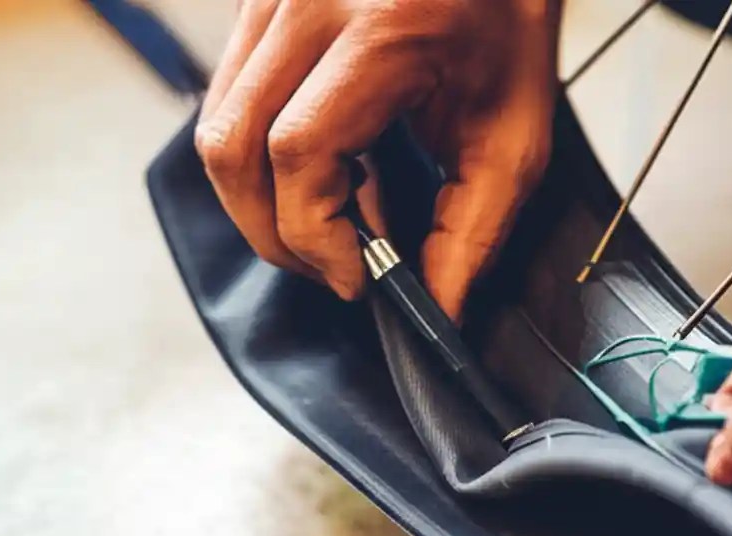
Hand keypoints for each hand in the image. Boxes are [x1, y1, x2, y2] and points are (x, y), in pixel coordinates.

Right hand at [195, 0, 559, 320]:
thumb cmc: (507, 27)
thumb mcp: (513, 137)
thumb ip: (472, 232)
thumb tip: (434, 308)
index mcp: (379, 30)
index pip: (298, 152)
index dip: (313, 235)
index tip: (356, 277)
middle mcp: (307, 1)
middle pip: (233, 147)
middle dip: (274, 232)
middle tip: (334, 265)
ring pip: (218, 126)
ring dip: (259, 198)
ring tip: (329, 221)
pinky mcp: (258, 1)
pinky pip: (228, 97)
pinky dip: (258, 154)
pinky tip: (319, 168)